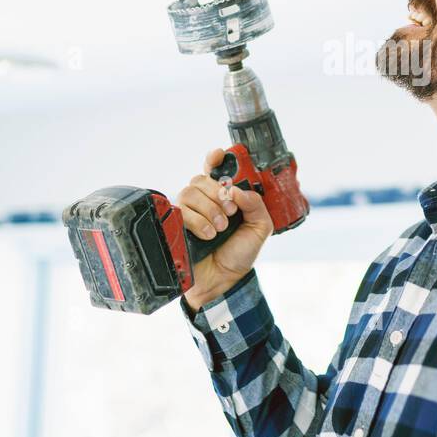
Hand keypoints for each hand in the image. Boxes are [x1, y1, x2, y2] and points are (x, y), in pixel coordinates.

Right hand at [177, 147, 273, 310]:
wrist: (224, 280)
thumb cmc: (240, 253)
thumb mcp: (260, 227)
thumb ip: (255, 204)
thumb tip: (235, 189)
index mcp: (224, 197)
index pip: (214, 170)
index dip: (214, 159)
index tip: (218, 155)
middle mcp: (204, 201)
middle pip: (200, 178)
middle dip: (217, 193)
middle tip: (230, 212)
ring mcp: (188, 212)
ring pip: (190, 192)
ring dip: (209, 209)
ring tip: (219, 229)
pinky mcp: (175, 224)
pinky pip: (181, 210)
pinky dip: (198, 221)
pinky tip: (208, 234)